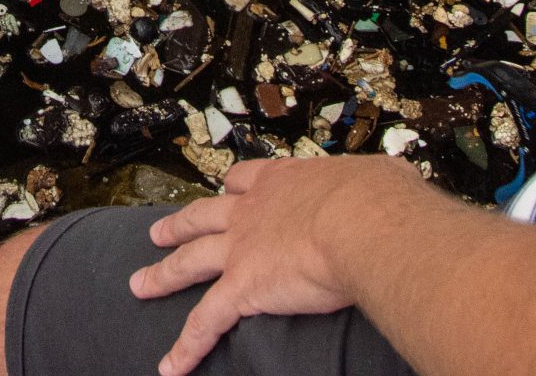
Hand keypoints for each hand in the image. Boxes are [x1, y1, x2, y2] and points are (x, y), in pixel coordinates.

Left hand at [128, 155, 414, 375]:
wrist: (361, 223)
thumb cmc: (380, 199)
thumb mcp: (376, 179)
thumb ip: (375, 186)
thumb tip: (396, 186)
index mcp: (284, 182)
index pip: (245, 180)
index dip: (232, 189)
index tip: (223, 192)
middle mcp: (252, 211)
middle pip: (203, 217)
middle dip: (178, 226)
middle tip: (156, 233)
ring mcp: (241, 249)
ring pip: (190, 262)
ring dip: (162, 276)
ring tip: (140, 284)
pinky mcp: (241, 288)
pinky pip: (206, 322)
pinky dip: (187, 346)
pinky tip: (171, 366)